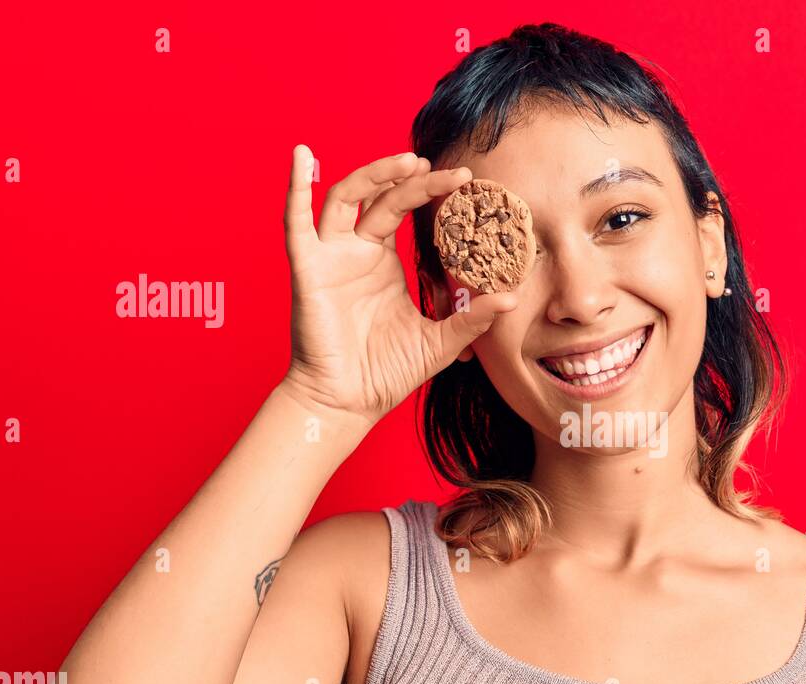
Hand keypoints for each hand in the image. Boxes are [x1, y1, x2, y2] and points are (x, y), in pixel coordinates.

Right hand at [279, 144, 516, 425]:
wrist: (349, 402)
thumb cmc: (387, 372)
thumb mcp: (440, 341)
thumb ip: (471, 318)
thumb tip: (510, 298)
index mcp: (382, 263)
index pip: (404, 211)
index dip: (428, 191)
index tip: (463, 179)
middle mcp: (355, 252)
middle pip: (380, 197)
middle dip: (410, 179)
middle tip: (443, 168)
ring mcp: (330, 258)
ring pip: (345, 198)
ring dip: (373, 174)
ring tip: (407, 161)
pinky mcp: (308, 271)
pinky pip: (296, 224)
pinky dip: (295, 189)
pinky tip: (302, 157)